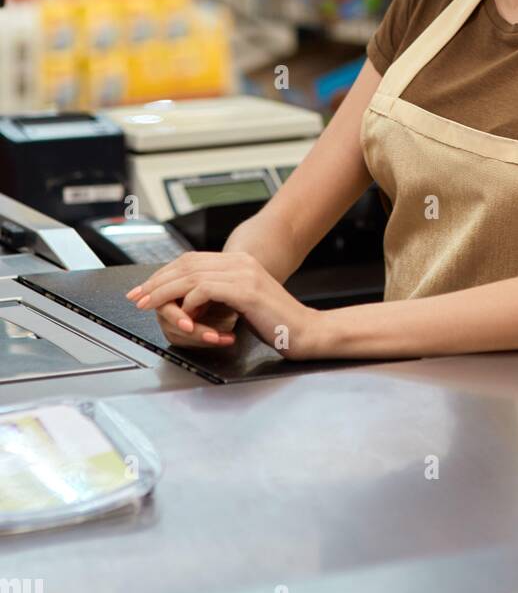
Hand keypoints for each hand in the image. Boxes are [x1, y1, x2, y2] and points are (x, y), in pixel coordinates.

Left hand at [125, 251, 319, 358]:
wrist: (305, 332)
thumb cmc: (275, 323)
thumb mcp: (243, 304)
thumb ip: (221, 296)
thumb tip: (190, 300)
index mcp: (239, 262)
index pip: (191, 260)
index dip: (164, 274)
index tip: (145, 289)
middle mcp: (241, 262)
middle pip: (187, 264)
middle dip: (156, 281)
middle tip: (137, 296)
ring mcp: (244, 274)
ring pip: (191, 275)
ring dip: (165, 291)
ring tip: (148, 304)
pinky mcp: (246, 291)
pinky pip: (205, 289)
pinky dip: (189, 301)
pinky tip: (184, 314)